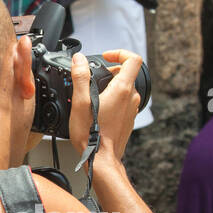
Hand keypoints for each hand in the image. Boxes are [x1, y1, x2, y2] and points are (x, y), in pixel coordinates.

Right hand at [68, 49, 142, 163]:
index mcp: (122, 89)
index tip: (106, 57)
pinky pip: (122, 101)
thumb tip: (79, 59)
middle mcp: (131, 98)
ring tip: (92, 95)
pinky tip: (97, 109)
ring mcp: (131, 110)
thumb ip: (80, 76)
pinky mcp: (128, 119)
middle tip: (93, 78)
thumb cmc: (92, 135)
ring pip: (124, 88)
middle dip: (109, 71)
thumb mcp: (80, 102)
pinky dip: (112, 98)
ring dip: (109, 85)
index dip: (119, 53)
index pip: (133, 60)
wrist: (101, 160)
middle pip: (126, 73)